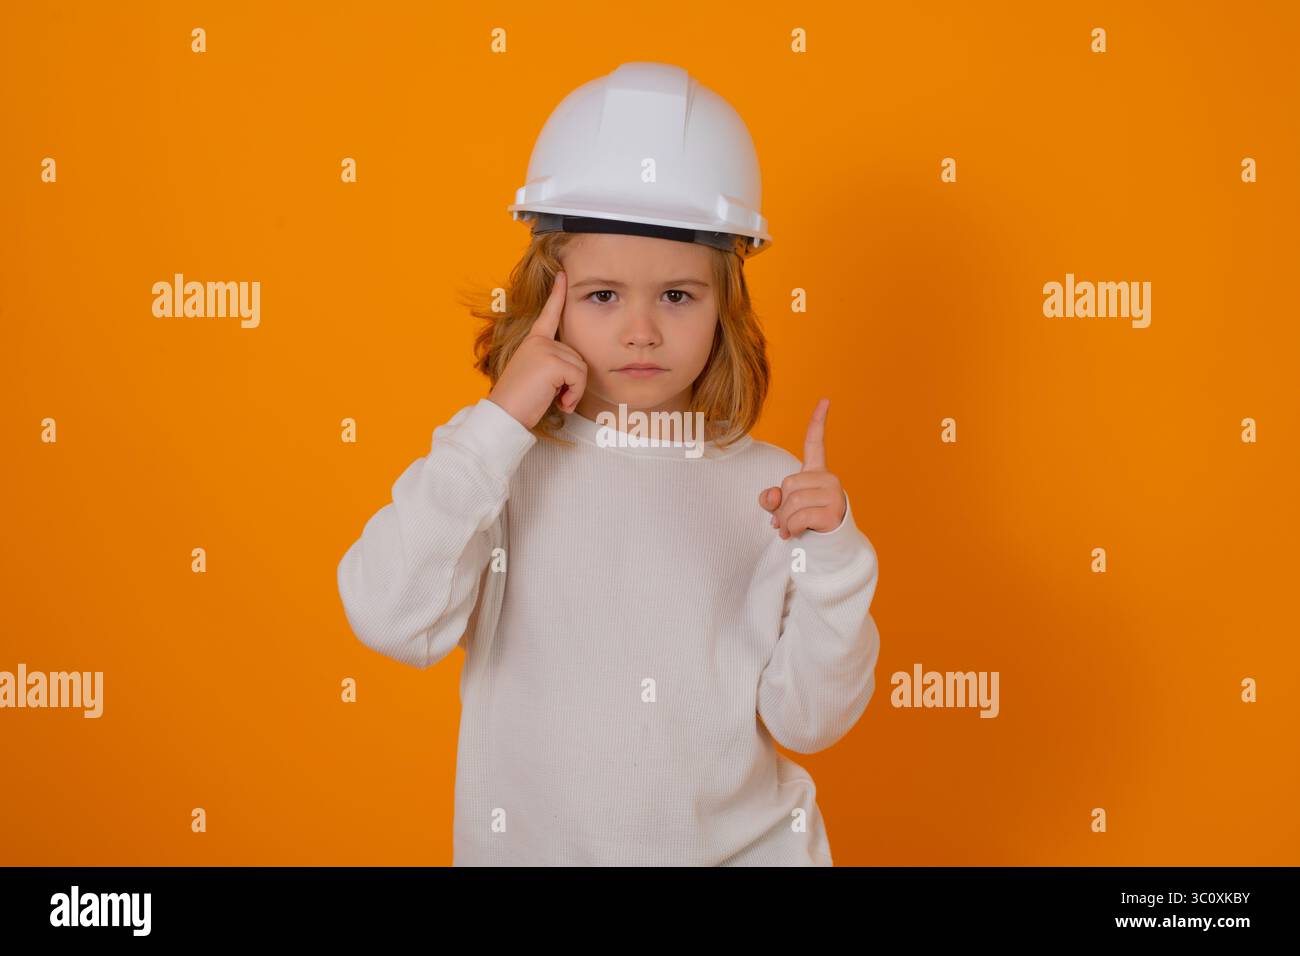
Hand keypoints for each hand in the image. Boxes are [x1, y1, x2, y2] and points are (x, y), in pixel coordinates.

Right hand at [487, 270, 588, 429]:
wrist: (504, 415)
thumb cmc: (520, 401)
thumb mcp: (536, 375)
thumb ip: (552, 362)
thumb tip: (575, 365)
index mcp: (533, 342)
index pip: (548, 314)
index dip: (556, 294)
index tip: (562, 274)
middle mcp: (539, 341)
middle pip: (578, 357)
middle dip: (574, 382)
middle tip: (555, 396)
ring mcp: (545, 349)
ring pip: (581, 368)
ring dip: (574, 391)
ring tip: (554, 399)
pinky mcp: (552, 361)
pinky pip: (579, 378)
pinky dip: (574, 395)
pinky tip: (559, 403)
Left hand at [757, 398, 846, 538]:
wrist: (830, 544)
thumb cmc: (805, 521)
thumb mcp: (783, 507)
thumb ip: (772, 498)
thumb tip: (771, 498)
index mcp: (816, 471)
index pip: (815, 442)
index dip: (818, 421)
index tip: (825, 400)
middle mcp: (828, 478)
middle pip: (788, 484)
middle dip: (780, 507)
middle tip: (785, 520)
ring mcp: (833, 493)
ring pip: (792, 502)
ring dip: (784, 521)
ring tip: (789, 528)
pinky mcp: (833, 511)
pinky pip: (800, 517)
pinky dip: (791, 529)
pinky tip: (794, 534)